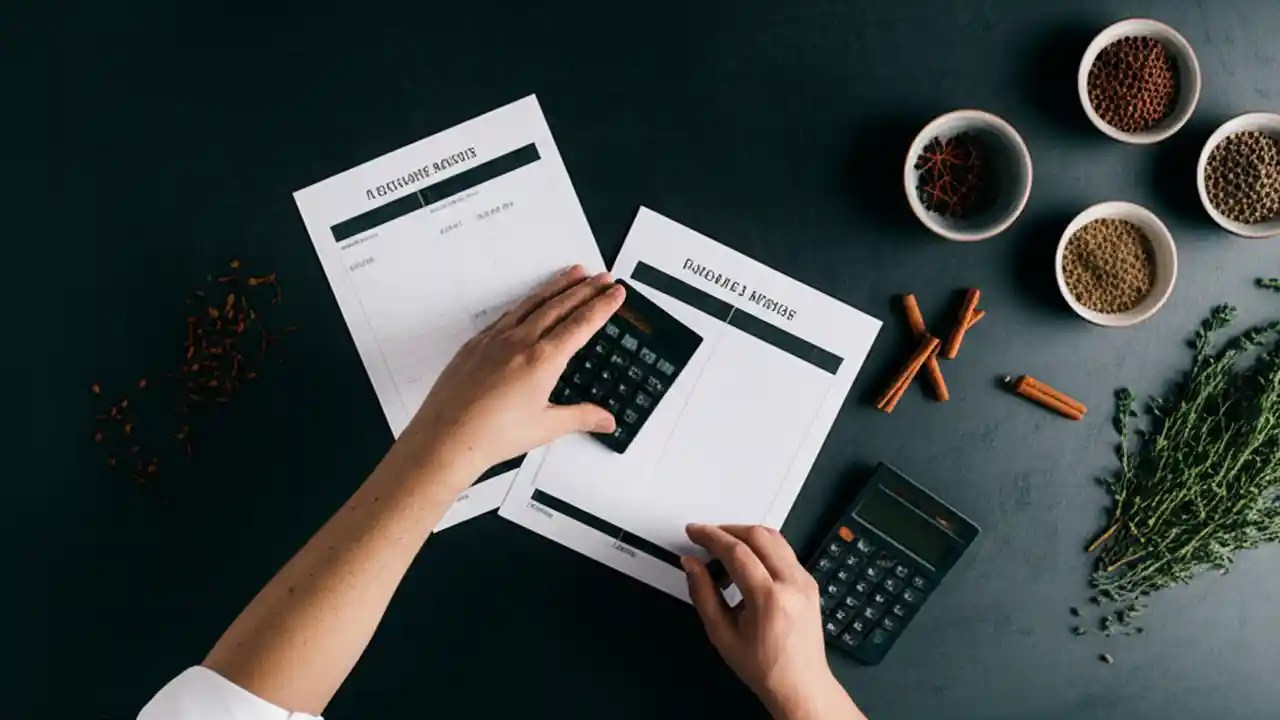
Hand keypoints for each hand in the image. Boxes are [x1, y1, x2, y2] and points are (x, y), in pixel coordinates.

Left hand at [396, 265, 624, 481]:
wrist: (447, 438)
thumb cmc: (490, 435)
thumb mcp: (546, 427)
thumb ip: (580, 418)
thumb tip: (604, 419)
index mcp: (542, 360)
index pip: (581, 324)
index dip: (602, 306)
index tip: (615, 292)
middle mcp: (519, 342)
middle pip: (559, 305)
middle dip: (584, 288)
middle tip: (602, 277)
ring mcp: (495, 340)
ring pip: (532, 303)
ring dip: (556, 286)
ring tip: (572, 274)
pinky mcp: (476, 344)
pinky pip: (507, 314)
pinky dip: (526, 302)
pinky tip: (530, 301)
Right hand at [682, 525, 863, 719]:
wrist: (799, 685)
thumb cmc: (762, 667)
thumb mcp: (721, 634)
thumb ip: (703, 594)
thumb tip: (691, 564)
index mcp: (770, 598)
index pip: (737, 551)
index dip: (711, 536)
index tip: (694, 532)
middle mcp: (793, 584)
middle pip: (759, 535)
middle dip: (728, 530)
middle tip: (707, 539)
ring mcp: (805, 581)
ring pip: (775, 539)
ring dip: (747, 537)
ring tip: (725, 555)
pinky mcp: (810, 583)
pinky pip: (784, 553)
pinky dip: (762, 550)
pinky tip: (746, 568)